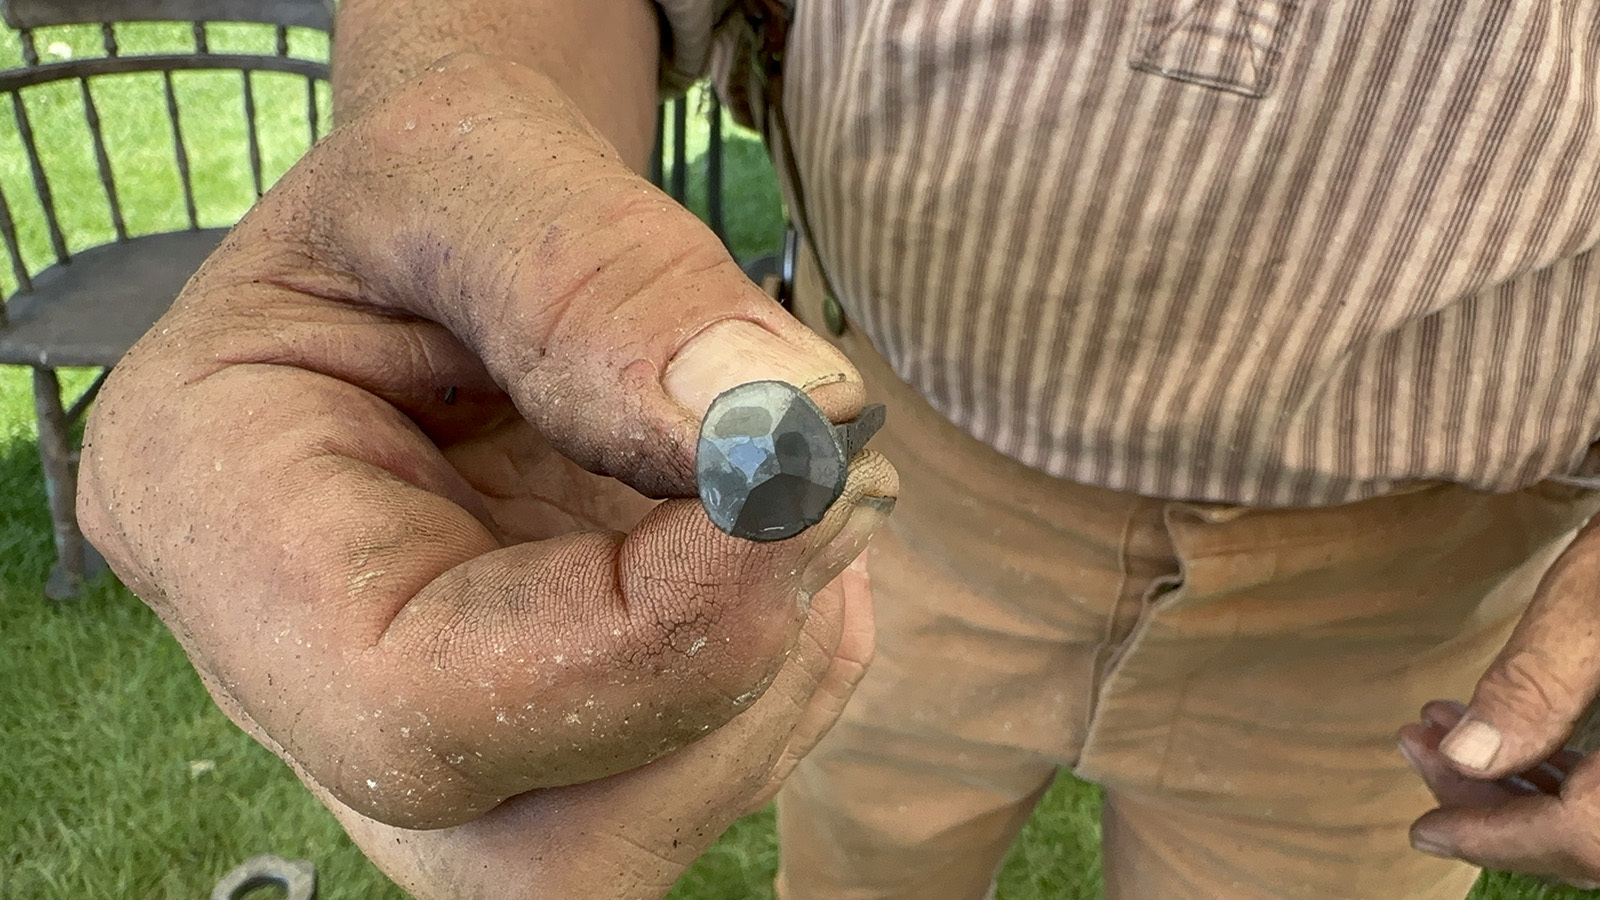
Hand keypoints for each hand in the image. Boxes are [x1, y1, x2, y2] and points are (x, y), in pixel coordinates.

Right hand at [77, 50, 896, 838]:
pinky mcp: (529, 739)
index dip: (649, 637)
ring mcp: (423, 730)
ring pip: (628, 834)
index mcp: (215, 518)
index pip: (418, 706)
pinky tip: (769, 524)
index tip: (803, 474)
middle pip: (530, 848)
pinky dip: (784, 658)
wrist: (455, 243)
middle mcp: (298, 682)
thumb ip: (600, 284)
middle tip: (833, 478)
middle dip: (724, 680)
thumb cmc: (434, 195)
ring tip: (804, 470)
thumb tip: (779, 426)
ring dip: (777, 661)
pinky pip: (686, 779)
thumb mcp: (474, 163)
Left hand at [1398, 513, 1599, 887]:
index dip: (1500, 840)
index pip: (1591, 837)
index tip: (1422, 830)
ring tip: (1440, 732)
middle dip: (1500, 809)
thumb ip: (1536, 683)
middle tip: (1416, 754)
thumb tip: (1468, 756)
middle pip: (1598, 836)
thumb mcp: (1589, 600)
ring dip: (1524, 785)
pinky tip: (1507, 729)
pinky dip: (1568, 769)